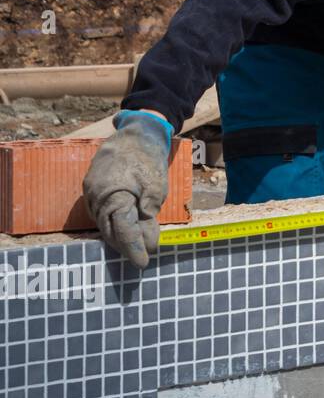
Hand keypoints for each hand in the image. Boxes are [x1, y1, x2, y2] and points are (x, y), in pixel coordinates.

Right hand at [82, 111, 172, 268]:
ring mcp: (92, 194)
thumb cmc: (146, 157)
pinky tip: (125, 230)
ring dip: (119, 237)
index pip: (123, 229)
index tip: (144, 262)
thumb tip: (147, 225)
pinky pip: (101, 214)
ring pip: (104, 224)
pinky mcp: (92, 190)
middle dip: (126, 246)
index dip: (134, 247)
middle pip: (110, 230)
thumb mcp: (157, 181)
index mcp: (115, 195)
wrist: (131, 135)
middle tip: (142, 258)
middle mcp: (98, 198)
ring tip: (136, 247)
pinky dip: (113, 224)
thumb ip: (152, 203)